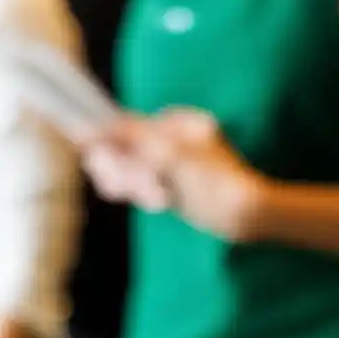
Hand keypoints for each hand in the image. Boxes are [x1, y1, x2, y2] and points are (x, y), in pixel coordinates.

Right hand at [80, 109, 267, 240]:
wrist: (248, 216)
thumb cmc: (216, 183)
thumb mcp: (171, 157)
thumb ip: (130, 138)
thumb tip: (90, 126)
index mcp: (177, 122)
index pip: (126, 124)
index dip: (107, 142)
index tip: (94, 157)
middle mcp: (172, 138)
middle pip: (122, 147)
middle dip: (122, 168)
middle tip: (129, 186)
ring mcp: (170, 162)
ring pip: (128, 169)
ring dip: (134, 184)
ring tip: (158, 197)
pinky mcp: (170, 185)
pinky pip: (139, 184)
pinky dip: (142, 193)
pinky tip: (159, 202)